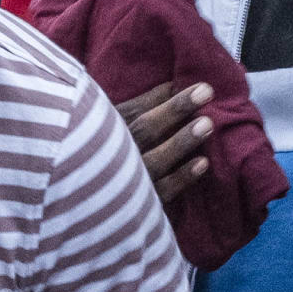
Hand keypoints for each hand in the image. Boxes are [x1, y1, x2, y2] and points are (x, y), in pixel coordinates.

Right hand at [118, 80, 214, 208]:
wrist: (85, 205)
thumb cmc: (106, 152)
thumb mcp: (116, 123)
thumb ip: (142, 105)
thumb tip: (175, 86)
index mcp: (106, 131)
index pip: (136, 109)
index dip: (167, 98)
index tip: (200, 86)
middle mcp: (113, 154)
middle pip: (145, 130)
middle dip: (176, 110)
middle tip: (206, 93)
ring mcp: (126, 181)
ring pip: (154, 162)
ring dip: (181, 143)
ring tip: (207, 125)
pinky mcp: (138, 205)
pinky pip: (161, 192)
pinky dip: (181, 178)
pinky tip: (202, 163)